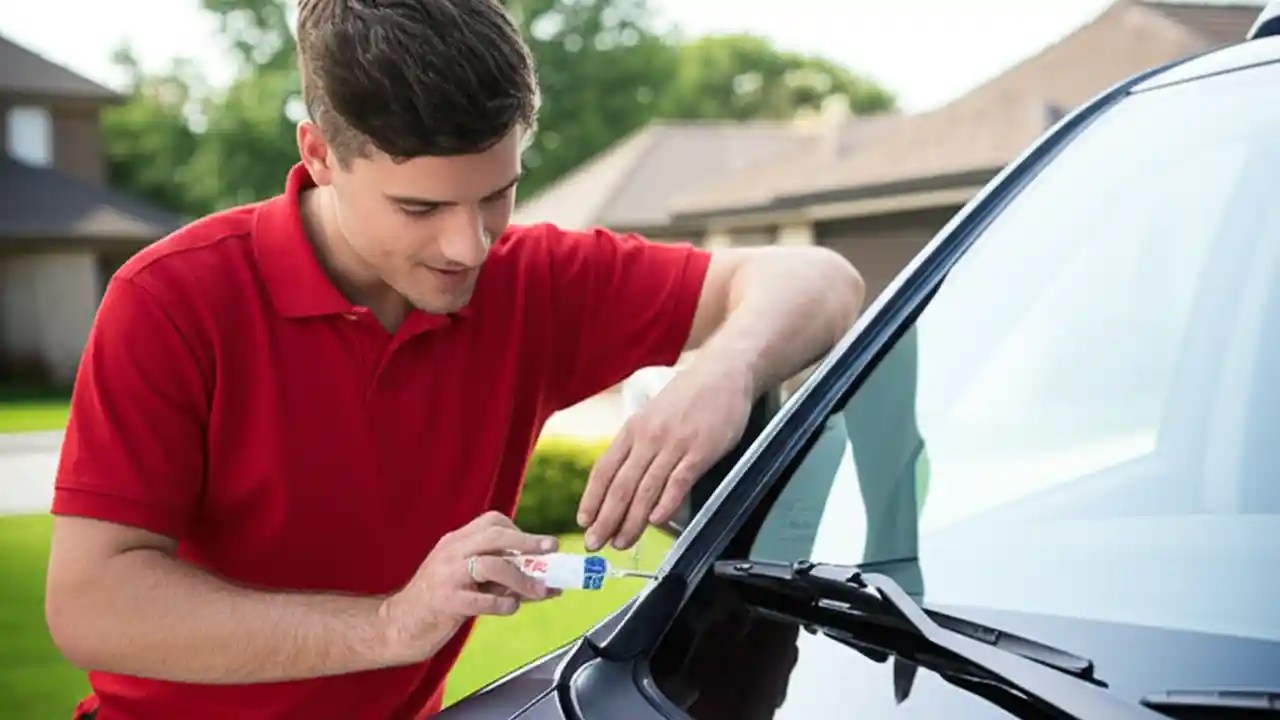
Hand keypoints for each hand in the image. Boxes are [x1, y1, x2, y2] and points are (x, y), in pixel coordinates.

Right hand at [378, 511, 557, 663]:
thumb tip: (544, 580)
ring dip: (522, 579)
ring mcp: (447, 576)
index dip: (519, 531)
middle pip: (495, 535)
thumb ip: (498, 575)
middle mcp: (451, 552)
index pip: (492, 521)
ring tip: (540, 591)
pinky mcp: (445, 602)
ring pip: (492, 565)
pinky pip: (482, 600)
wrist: (397, 625)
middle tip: (552, 549)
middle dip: (529, 541)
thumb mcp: (464, 578)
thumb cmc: (437, 602)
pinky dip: (503, 604)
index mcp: (456, 541)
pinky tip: (510, 608)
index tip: (539, 547)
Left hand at [578, 362, 753, 550]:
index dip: (592, 498)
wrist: (724, 373)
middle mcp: (648, 438)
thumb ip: (640, 444)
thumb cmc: (689, 396)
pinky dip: (665, 504)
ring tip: (621, 542)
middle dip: (605, 519)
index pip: (604, 469)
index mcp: (633, 429)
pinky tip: (656, 522)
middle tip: (595, 542)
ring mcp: (674, 445)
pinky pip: (678, 482)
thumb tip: (626, 479)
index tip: (584, 522)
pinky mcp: (700, 451)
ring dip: (631, 520)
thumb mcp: (654, 415)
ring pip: (646, 490)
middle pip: (621, 486)